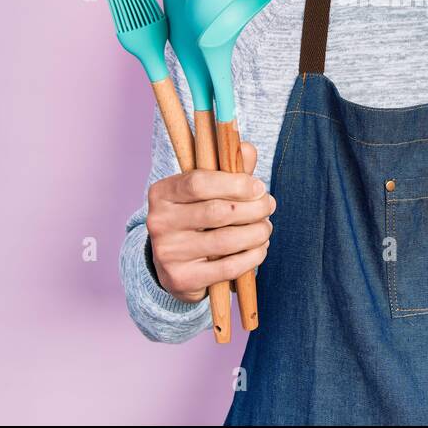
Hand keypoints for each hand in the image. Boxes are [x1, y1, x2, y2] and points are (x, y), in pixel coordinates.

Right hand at [146, 140, 273, 303]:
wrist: (174, 264)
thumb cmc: (197, 217)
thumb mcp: (207, 190)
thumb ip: (227, 168)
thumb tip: (246, 149)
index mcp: (162, 192)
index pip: (199, 182)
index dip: (235, 183)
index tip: (258, 187)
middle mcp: (159, 222)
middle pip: (218, 212)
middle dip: (254, 208)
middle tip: (268, 206)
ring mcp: (168, 252)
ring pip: (227, 240)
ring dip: (257, 233)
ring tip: (265, 228)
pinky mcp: (181, 278)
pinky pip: (228, 266)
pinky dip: (252, 256)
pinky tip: (259, 248)